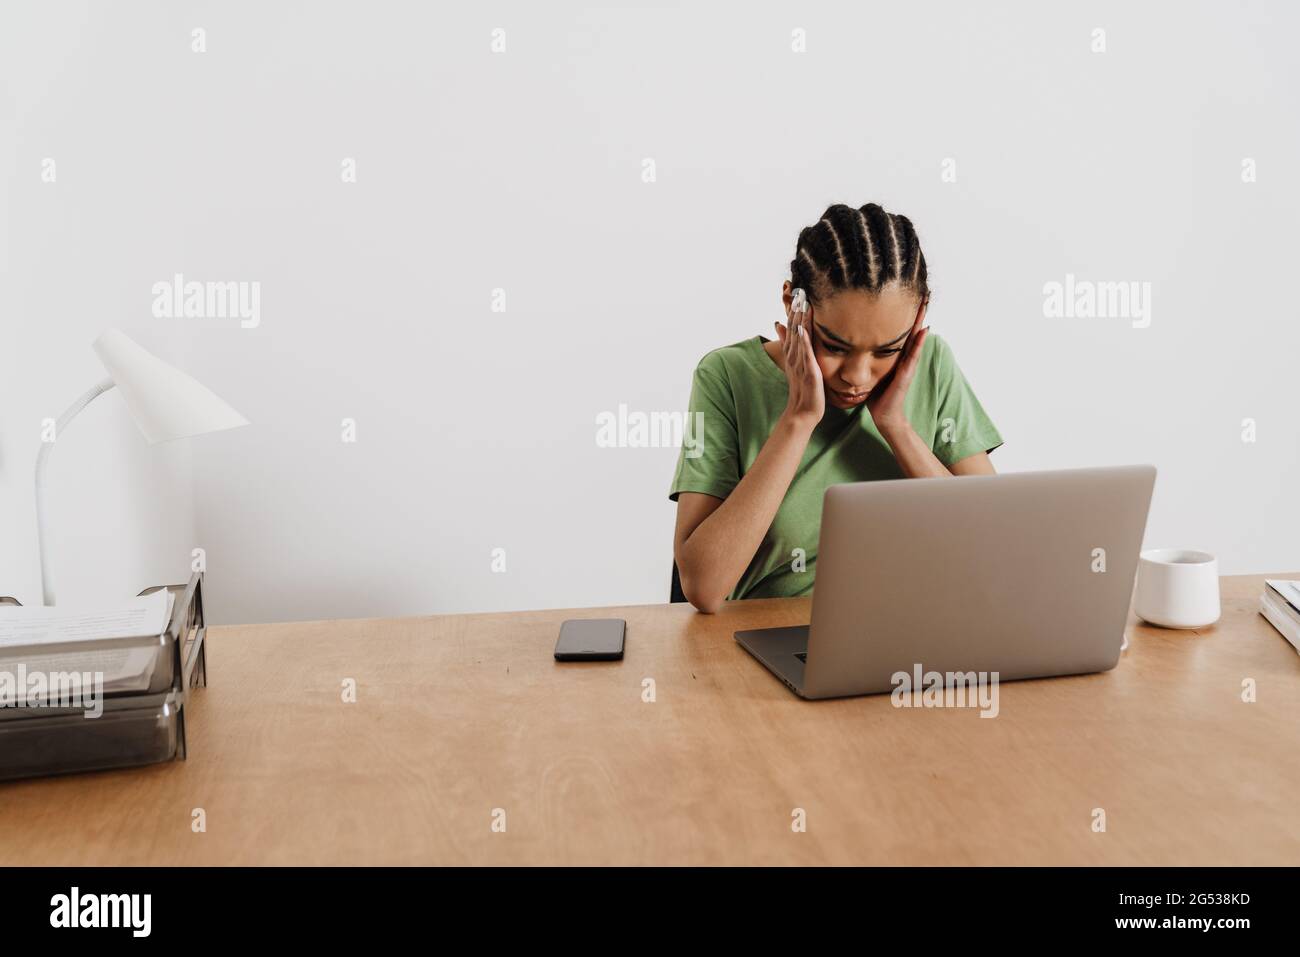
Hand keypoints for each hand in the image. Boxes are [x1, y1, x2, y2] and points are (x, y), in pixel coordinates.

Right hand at [774, 298, 823, 430]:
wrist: (803, 412)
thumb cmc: (803, 389)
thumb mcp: (795, 363)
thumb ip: (788, 344)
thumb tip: (778, 324)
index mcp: (792, 353)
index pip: (792, 328)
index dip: (793, 310)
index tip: (796, 291)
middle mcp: (794, 356)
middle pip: (793, 329)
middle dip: (795, 310)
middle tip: (798, 289)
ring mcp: (799, 363)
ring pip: (799, 338)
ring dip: (799, 320)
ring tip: (800, 302)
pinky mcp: (807, 372)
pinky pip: (805, 353)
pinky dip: (803, 340)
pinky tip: (802, 328)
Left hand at [865, 297, 928, 433]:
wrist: (884, 415)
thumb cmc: (877, 394)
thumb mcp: (871, 370)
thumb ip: (866, 357)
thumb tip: (850, 344)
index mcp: (894, 355)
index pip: (899, 330)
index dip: (903, 314)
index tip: (904, 294)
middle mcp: (904, 357)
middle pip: (911, 330)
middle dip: (916, 312)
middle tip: (922, 292)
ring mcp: (907, 365)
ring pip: (915, 339)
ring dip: (921, 321)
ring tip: (926, 304)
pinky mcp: (906, 374)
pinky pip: (913, 355)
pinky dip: (919, 342)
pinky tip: (924, 330)